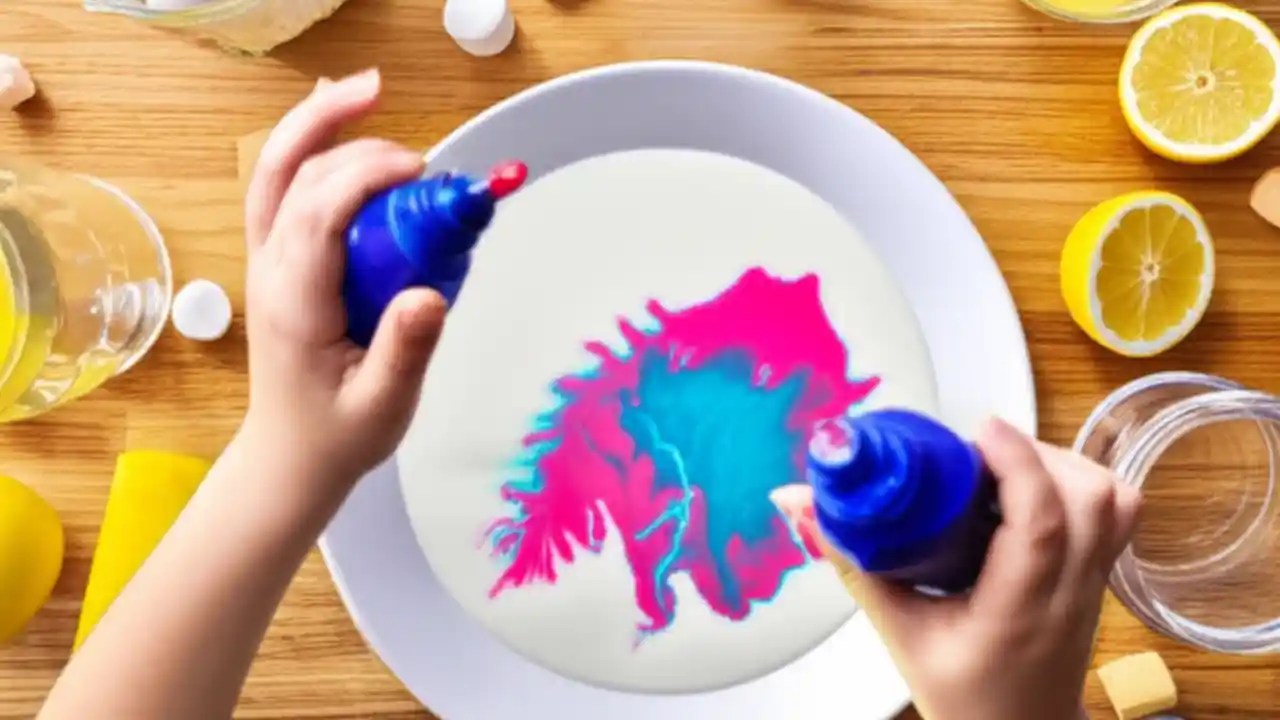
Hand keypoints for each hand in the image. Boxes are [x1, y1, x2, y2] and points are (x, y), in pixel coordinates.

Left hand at [242, 68, 444, 487]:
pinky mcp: (279, 262)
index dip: (365, 176)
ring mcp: (269, 263)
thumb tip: (431, 295)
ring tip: (365, 92)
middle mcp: (272, 272)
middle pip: (290, 177)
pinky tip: (338, 127)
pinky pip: (282, 191)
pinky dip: (308, 150)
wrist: (291, 457)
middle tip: (396, 115)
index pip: (319, 214)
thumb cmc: (338, 434)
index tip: (421, 172)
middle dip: (341, 133)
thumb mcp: (384, 404)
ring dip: (317, 127)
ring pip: (277, 173)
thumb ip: (406, 349)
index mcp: (295, 304)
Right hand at [772, 418, 1140, 719]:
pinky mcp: (1103, 577)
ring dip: (1066, 466)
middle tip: (979, 453)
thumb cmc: (964, 695)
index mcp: (1019, 611)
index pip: (1042, 524)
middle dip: (1037, 455)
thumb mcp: (898, 633)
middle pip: (1091, 500)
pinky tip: (1033, 490)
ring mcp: (1096, 585)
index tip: (979, 429)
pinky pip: (1119, 514)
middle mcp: (1070, 593)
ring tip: (1007, 468)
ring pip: (1115, 501)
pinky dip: (1083, 484)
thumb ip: (855, 565)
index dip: (1018, 463)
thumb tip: (797, 502)